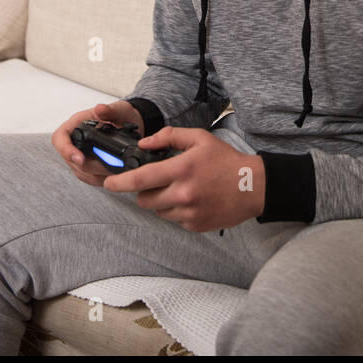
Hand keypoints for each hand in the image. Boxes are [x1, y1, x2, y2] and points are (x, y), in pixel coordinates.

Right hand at [52, 101, 143, 187]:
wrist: (130, 125)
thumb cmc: (120, 115)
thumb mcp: (118, 109)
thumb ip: (110, 110)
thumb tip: (100, 109)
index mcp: (76, 124)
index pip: (60, 139)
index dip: (66, 150)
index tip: (80, 159)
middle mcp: (75, 142)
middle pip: (72, 160)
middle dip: (91, 165)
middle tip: (110, 165)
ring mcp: (80, 156)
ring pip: (81, 172)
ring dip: (98, 174)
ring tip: (116, 170)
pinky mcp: (89, 168)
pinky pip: (90, 178)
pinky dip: (102, 179)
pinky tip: (114, 175)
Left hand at [102, 127, 265, 232]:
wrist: (253, 186)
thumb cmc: (226, 161)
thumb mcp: (199, 138)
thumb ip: (169, 137)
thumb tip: (144, 144)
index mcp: (181, 169)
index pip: (141, 179)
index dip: (120, 182)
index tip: (109, 184)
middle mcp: (183, 194)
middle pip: (144, 200)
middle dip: (144, 191)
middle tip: (157, 182)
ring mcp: (189, 213)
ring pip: (158, 211)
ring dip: (161, 201)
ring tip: (180, 189)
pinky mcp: (195, 225)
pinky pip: (174, 220)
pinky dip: (176, 211)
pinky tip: (192, 200)